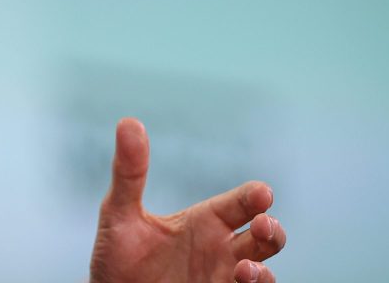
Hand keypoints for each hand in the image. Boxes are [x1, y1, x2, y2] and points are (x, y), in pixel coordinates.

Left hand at [90, 118, 286, 282]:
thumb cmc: (117, 258)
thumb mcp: (119, 214)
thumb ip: (128, 173)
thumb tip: (128, 122)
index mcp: (203, 223)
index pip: (240, 204)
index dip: (254, 197)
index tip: (261, 193)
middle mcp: (220, 252)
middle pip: (265, 238)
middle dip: (271, 230)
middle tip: (261, 224)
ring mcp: (222, 280)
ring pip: (263, 275)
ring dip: (263, 273)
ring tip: (245, 270)